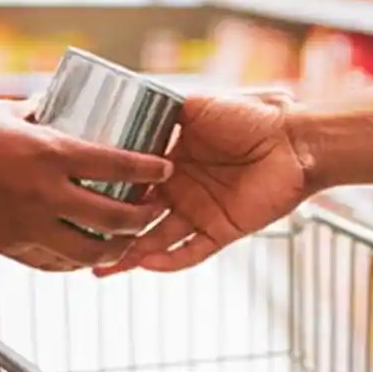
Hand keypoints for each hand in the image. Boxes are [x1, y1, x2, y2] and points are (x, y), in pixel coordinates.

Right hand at [0, 99, 172, 270]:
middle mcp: (46, 193)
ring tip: (123, 242)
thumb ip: (42, 116)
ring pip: (88, 252)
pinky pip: (52, 263)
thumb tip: (62, 110)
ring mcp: (27, 224)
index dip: (150, 170)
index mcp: (51, 152)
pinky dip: (73, 262)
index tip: (165, 168)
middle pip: (115, 219)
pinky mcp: (7, 245)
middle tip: (153, 212)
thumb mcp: (9, 112)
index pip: (118, 166)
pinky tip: (81, 255)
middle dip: (143, 219)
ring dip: (114, 249)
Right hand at [95, 92, 309, 274]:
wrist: (294, 139)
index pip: (132, 181)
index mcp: (171, 160)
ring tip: (101, 266)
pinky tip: (145, 264)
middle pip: (138, 217)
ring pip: (157, 240)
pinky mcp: (221, 230)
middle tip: (80, 244)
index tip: (78, 199)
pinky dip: (169, 262)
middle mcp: (181, 189)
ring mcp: (200, 212)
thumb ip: (162, 110)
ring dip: (131, 254)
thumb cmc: (251, 115)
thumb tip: (128, 105)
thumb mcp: (196, 105)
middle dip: (110, 232)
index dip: (107, 191)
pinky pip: (191, 253)